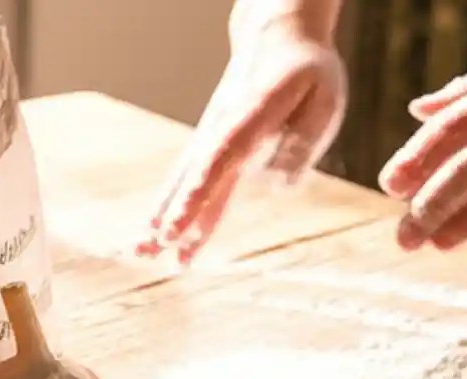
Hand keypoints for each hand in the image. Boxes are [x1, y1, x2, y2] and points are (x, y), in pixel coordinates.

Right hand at [143, 0, 346, 263]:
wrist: (276, 38)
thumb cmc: (307, 72)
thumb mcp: (325, 100)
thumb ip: (302, 142)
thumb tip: (278, 184)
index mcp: (250, 118)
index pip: (219, 162)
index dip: (197, 196)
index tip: (177, 227)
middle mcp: (220, 129)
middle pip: (193, 177)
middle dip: (174, 214)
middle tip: (153, 248)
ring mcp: (209, 136)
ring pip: (183, 180)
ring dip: (162, 216)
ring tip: (141, 251)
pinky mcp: (207, 145)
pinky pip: (185, 178)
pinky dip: (168, 205)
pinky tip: (153, 233)